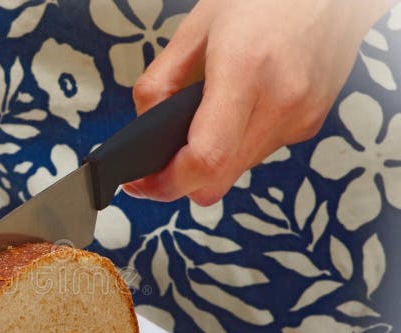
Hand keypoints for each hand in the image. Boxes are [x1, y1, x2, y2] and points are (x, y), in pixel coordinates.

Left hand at [124, 0, 390, 205]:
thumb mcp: (194, 28)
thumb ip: (160, 82)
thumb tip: (144, 127)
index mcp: (245, 70)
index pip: (206, 158)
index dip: (167, 182)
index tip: (142, 182)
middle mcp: (280, 101)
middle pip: (218, 180)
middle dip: (179, 183)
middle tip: (154, 170)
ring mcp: (301, 117)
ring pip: (236, 171)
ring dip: (209, 162)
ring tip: (195, 128)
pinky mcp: (311, 123)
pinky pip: (259, 152)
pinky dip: (235, 144)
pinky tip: (232, 113)